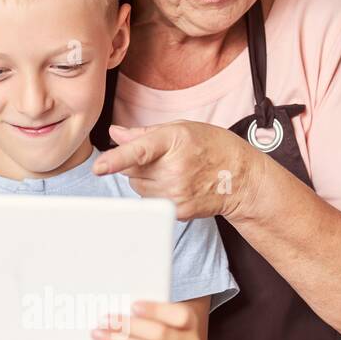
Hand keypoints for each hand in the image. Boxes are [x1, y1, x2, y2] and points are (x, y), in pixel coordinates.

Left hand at [92, 301, 199, 339]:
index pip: (180, 316)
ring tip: (99, 333)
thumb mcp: (156, 321)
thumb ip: (144, 314)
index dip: (157, 310)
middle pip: (159, 334)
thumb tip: (116, 308)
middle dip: (129, 325)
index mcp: (190, 324)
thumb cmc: (154, 336)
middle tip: (105, 319)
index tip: (133, 306)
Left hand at [93, 121, 256, 220]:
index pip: (140, 151)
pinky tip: (177, 186)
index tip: (99, 167)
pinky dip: (157, 195)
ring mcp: (177, 192)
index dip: (117, 159)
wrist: (241, 178)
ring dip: (146, 180)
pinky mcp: (178, 211)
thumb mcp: (181, 129)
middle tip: (162, 159)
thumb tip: (114, 133)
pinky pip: (150, 202)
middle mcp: (175, 168)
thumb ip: (143, 133)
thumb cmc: (211, 147)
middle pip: (131, 170)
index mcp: (174, 141)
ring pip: (138, 188)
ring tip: (172, 172)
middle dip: (138, 164)